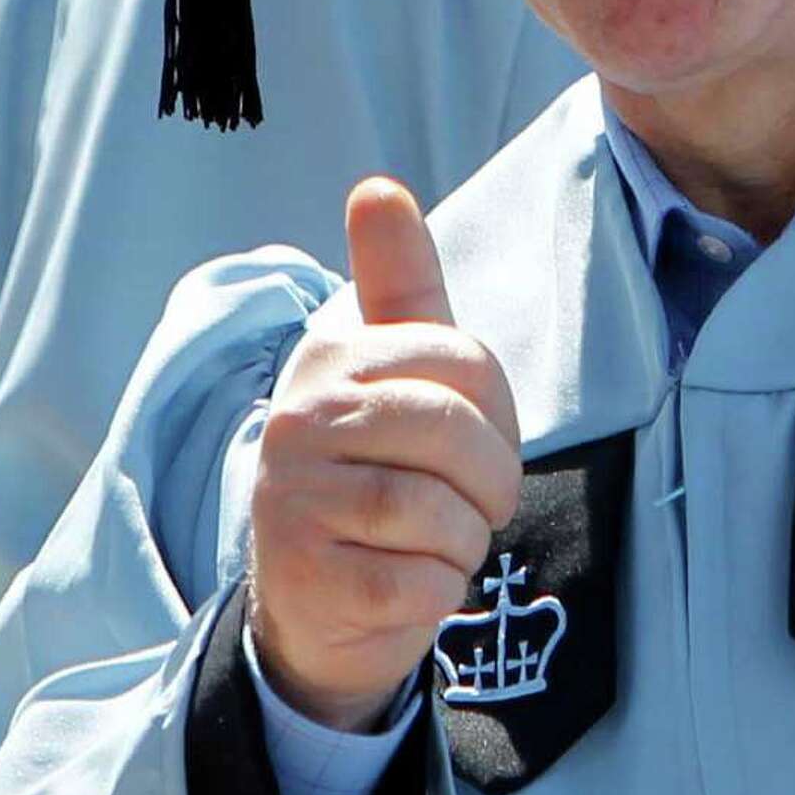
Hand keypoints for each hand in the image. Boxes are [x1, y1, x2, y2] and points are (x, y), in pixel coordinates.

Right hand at [250, 177, 520, 731]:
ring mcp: (295, 502)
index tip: (475, 441)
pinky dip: (436, 592)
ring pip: (442, 514)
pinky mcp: (309, 581)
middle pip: (456, 435)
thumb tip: (377, 187)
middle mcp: (299, 419)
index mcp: (331, 357)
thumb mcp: (395, 373)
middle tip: (469, 504)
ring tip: (429, 542)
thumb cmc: (376, 473)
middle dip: (490, 483)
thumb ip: (398, 283)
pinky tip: (404, 585)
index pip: (466, 363)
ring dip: (461, 541)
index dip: (499, 414)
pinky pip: (423, 583)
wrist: (320, 607)